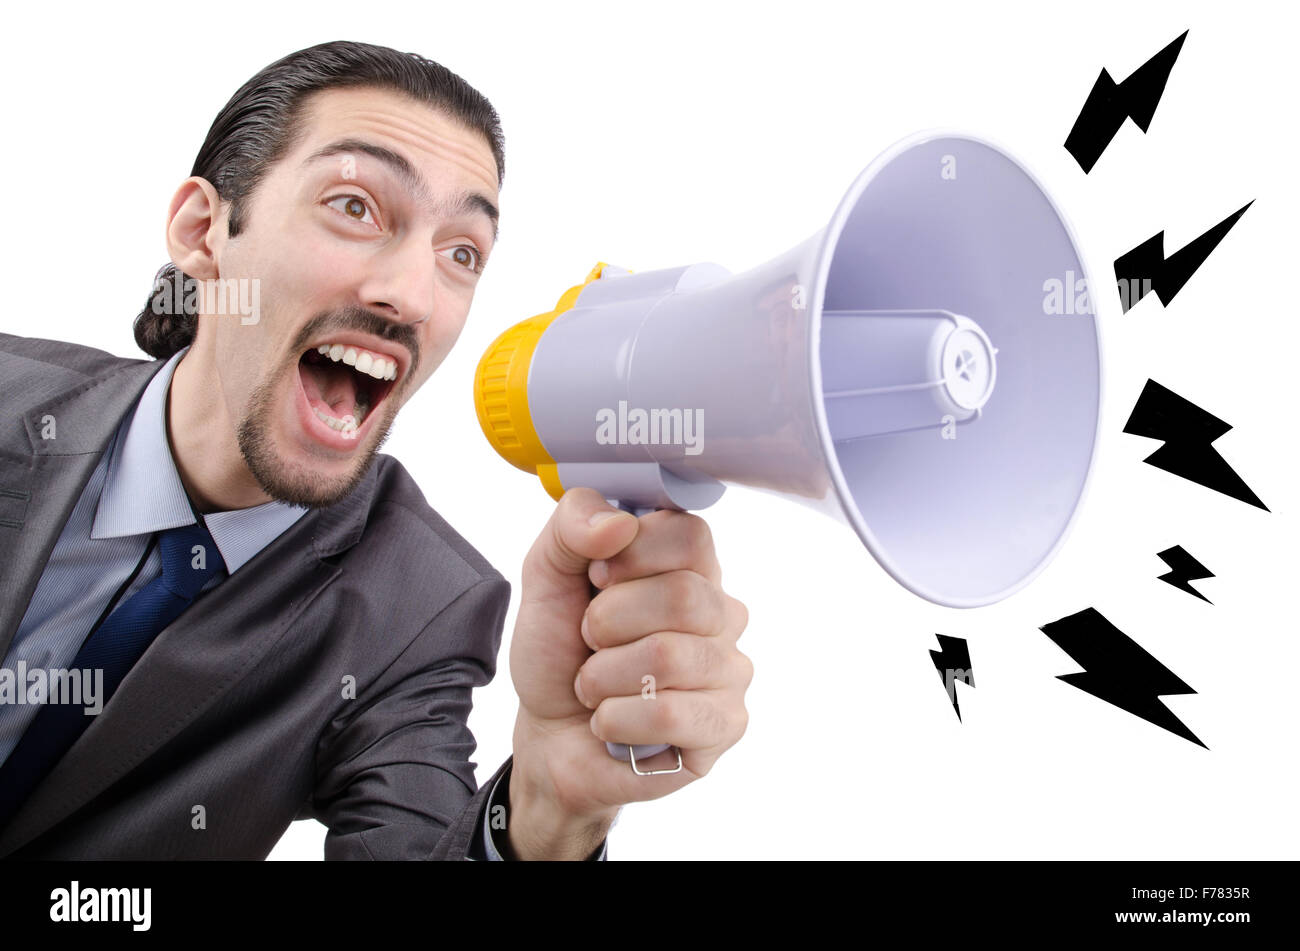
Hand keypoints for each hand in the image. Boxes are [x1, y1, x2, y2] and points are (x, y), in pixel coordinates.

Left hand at [506, 487, 751, 858]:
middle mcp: (721, 613)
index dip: (631, 556)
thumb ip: (571, 527)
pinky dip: (615, 718)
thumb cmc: (561, 652)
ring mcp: (730, 670)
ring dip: (603, 676)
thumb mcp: (547, 575)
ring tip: (595, 685)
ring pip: (670, 657)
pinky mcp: (725, 724)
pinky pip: (669, 714)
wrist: (550, 733)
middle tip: (590, 640)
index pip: (690, 535)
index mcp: (689, 567)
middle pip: (684, 597)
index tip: (597, 579)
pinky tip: (611, 721)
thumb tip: (619, 522)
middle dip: (608, 622)